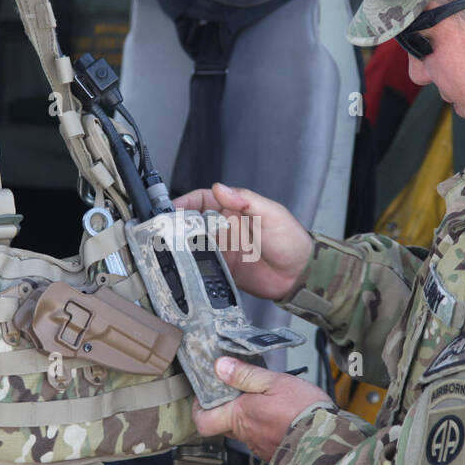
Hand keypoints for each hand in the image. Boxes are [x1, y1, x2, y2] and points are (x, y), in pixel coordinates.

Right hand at [171, 183, 312, 300]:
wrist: (300, 275)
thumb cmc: (291, 241)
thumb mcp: (271, 214)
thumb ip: (246, 200)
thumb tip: (221, 188)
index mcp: (235, 210)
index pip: (204, 200)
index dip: (186, 202)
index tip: (173, 208)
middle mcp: (226, 228)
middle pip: (194, 221)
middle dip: (177, 223)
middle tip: (164, 228)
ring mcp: (223, 249)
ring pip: (194, 243)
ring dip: (182, 244)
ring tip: (169, 246)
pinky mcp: (223, 269)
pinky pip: (202, 265)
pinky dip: (192, 265)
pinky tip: (186, 265)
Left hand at [192, 357, 332, 462]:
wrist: (330, 440)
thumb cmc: (303, 410)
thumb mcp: (274, 382)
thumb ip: (245, 374)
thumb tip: (220, 366)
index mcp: (240, 416)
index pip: (203, 421)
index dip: (200, 409)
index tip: (206, 395)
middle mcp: (246, 435)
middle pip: (224, 424)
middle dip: (228, 409)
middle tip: (239, 392)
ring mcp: (260, 447)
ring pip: (245, 432)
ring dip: (250, 419)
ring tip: (267, 402)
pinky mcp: (275, 454)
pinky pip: (262, 440)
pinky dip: (266, 429)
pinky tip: (281, 418)